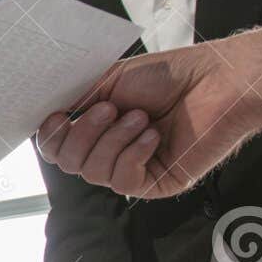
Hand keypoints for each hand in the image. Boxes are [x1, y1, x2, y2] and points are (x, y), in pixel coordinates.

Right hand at [35, 27, 261, 197]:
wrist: (217, 82)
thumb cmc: (171, 77)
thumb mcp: (110, 81)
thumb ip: (75, 99)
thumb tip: (44, 114)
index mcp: (97, 129)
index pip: (56, 149)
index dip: (51, 137)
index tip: (60, 115)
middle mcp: (110, 152)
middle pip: (68, 163)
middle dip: (85, 133)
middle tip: (112, 108)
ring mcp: (131, 170)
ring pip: (94, 173)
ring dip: (115, 140)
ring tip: (141, 117)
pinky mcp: (153, 184)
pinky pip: (123, 180)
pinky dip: (134, 153)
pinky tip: (153, 135)